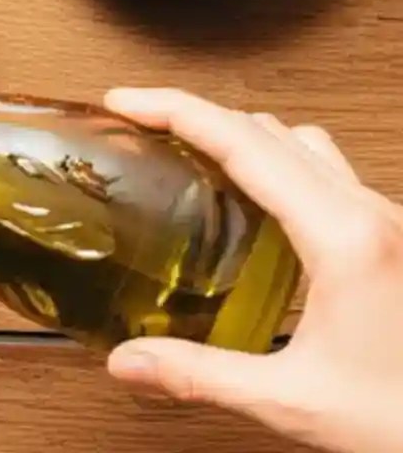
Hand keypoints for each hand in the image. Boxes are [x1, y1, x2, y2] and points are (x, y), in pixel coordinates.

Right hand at [102, 88, 402, 452]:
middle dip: (196, 115)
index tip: (126, 103)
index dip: (176, 111)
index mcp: (346, 237)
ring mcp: (387, 222)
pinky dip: (274, 165)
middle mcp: (372, 215)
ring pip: (304, 144)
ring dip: (240, 135)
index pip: (244, 143)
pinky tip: (251, 204)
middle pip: (268, 130)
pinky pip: (326, 174)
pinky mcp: (392, 239)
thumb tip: (129, 360)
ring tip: (188, 151)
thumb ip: (202, 375)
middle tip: (139, 123)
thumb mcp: (295, 399)